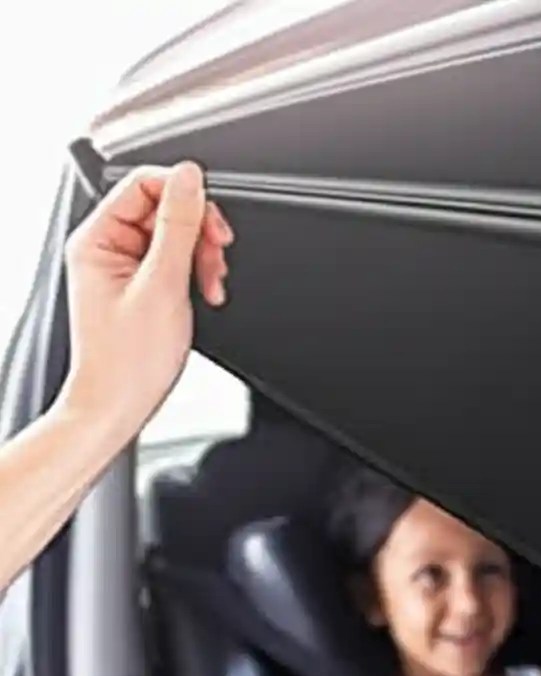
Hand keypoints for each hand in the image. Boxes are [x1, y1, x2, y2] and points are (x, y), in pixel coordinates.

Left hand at [56, 161, 233, 441]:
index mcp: (96, 238)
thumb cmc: (128, 358)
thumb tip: (190, 178)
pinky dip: (197, 271)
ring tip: (210, 284)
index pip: (143, 184)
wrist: (119, 403)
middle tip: (215, 259)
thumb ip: (178, 225)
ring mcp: (123, 264)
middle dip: (199, 232)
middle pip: (165, 208)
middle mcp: (106, 246)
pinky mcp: (141, 281)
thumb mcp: (162, 284)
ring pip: (176, 233)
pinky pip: (176, 257)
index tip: (212, 222)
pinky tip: (204, 291)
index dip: (185, 197)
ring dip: (203, 255)